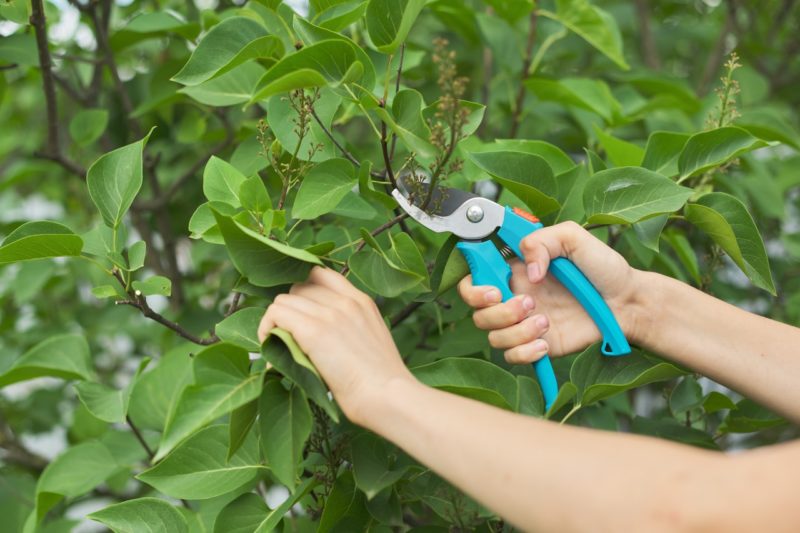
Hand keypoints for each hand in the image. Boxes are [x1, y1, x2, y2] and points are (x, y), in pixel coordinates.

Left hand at [257, 266, 414, 425]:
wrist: (388, 395)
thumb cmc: (382, 383)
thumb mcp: (371, 342)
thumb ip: (349, 330)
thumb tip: (317, 340)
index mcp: (361, 301)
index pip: (322, 275)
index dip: (305, 290)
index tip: (300, 311)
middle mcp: (345, 301)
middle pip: (300, 287)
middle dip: (291, 309)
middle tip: (288, 335)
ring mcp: (330, 313)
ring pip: (284, 300)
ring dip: (277, 320)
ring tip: (278, 344)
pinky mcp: (314, 330)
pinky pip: (276, 313)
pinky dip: (267, 328)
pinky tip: (272, 347)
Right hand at [458, 221, 646, 363]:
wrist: (627, 302)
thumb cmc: (603, 268)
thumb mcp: (574, 238)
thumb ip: (543, 240)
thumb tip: (527, 270)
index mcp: (516, 271)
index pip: (474, 278)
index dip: (473, 288)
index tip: (494, 289)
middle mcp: (515, 297)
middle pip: (478, 312)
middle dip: (498, 312)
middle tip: (528, 304)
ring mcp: (524, 323)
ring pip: (494, 336)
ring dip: (516, 331)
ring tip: (545, 322)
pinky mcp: (538, 345)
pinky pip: (513, 356)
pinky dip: (524, 352)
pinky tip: (545, 343)